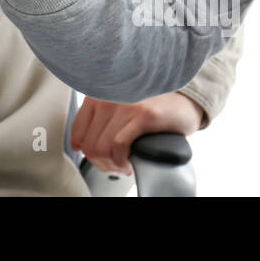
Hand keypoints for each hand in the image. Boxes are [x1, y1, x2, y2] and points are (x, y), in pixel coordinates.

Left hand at [69, 92, 204, 174]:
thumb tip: (79, 145)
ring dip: (111, 165)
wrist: (182, 102)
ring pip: (102, 147)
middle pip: (89, 143)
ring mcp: (125, 103)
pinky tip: (129, 164)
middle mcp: (108, 95)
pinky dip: (121, 161)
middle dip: (100, 162)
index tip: (96, 158)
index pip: (77, 130)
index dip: (84, 150)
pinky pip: (120, 146)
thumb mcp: (117, 106)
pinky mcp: (143, 114)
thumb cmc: (149, 107)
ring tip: (122, 166)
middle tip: (113, 167)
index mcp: (98, 93)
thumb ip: (98, 119)